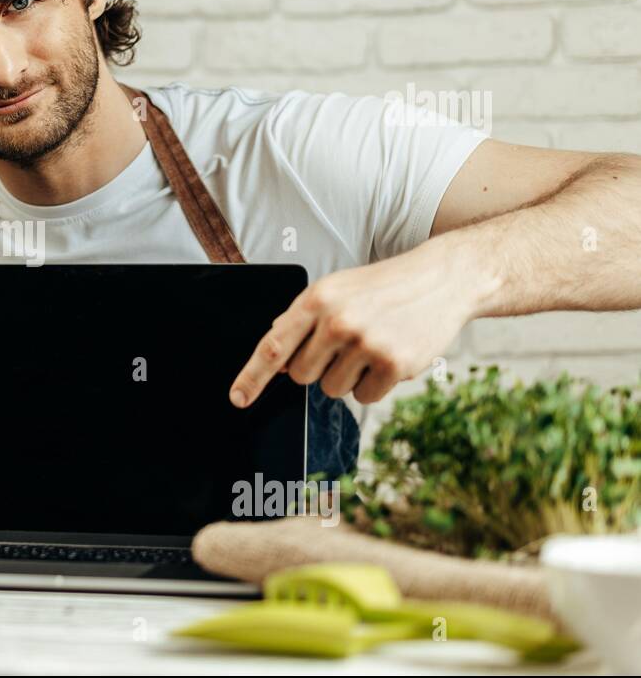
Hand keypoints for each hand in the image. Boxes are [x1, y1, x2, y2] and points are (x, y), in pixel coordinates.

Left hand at [228, 240, 485, 407]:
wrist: (441, 279)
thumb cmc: (379, 287)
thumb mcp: (333, 290)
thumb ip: (300, 321)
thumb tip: (274, 360)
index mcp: (316, 300)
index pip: (272, 347)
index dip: (251, 377)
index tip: (237, 399)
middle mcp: (338, 321)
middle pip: (302, 375)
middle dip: (317, 367)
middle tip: (343, 344)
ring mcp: (367, 343)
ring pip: (332, 389)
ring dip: (347, 376)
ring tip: (370, 345)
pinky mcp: (395, 364)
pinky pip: (365, 397)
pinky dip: (374, 385)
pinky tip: (389, 355)